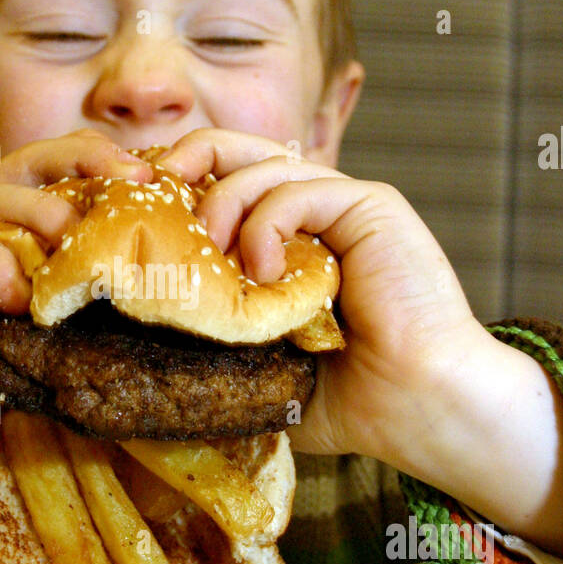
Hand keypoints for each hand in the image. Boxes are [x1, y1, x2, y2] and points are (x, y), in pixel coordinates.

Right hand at [0, 133, 151, 448]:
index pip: (77, 188)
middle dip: (100, 167)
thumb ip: (67, 342)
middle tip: (144, 186)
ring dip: (48, 214)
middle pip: (49, 163)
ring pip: (6, 190)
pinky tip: (13, 294)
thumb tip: (150, 364)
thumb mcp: (21, 355)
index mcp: (17, 230)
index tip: (174, 197)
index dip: (123, 185)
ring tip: (78, 247)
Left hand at [160, 128, 479, 461]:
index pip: (229, 189)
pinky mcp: (370, 206)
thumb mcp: (264, 378)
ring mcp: (345, 206)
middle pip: (242, 154)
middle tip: (148, 191)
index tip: (141, 217)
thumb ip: (221, 358)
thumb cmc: (356, 403)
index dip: (183, 191)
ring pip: (265, 167)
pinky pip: (300, 190)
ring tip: (209, 253)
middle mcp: (317, 215)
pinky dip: (266, 223)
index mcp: (293, 243)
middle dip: (189, 161)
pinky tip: (261, 271)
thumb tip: (147, 377)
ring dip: (222, 201)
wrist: (422, 409)